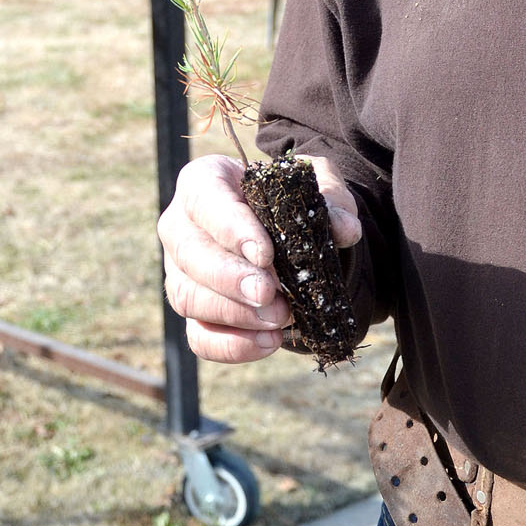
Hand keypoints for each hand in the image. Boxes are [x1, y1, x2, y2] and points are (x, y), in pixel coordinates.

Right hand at [157, 153, 361, 363]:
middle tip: (269, 295)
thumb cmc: (286, 199)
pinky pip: (199, 336)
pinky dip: (232, 345)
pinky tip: (269, 342)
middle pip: (189, 253)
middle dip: (230, 279)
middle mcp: (181, 225)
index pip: (204, 199)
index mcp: (203, 180)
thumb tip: (346, 229)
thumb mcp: (314, 186)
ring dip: (235, 314)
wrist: (280, 230)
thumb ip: (332, 200)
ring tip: (280, 318)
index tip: (265, 254)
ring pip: (188, 296)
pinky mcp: (192, 310)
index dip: (230, 228)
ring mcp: (180, 271)